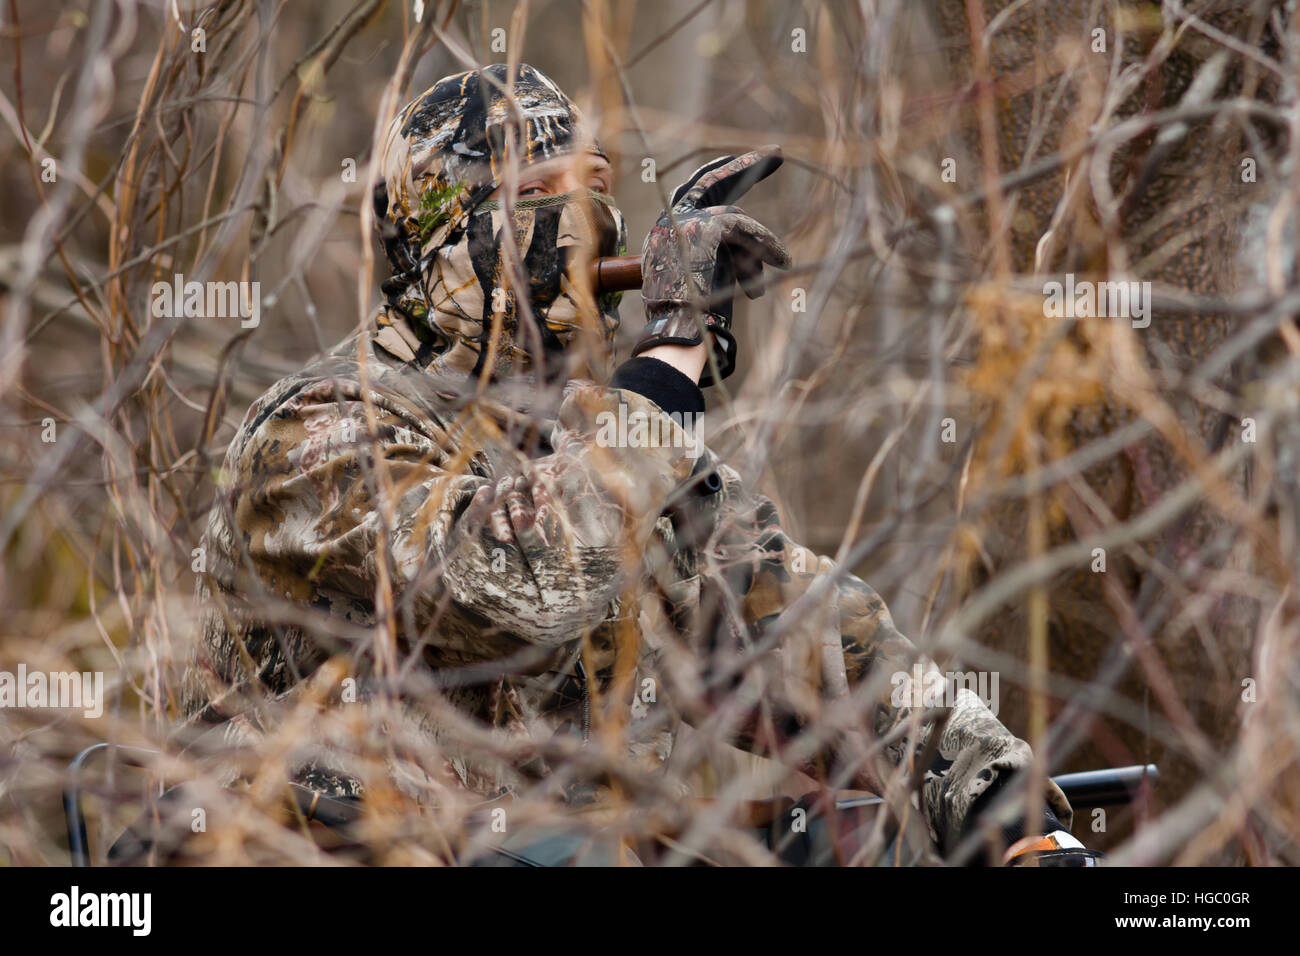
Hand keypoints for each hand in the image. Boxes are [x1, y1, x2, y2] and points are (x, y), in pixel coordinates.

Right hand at [632, 147, 791, 385]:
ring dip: (760, 244)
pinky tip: (783, 260)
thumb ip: (724, 259)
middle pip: (710, 182)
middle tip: (777, 151)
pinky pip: (744, 228)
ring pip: (734, 218)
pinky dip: (766, 244)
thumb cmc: (692, 320)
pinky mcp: (704, 228)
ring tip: (783, 262)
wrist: (677, 332)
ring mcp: (684, 222)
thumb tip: (759, 259)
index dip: (722, 177)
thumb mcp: (707, 281)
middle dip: (746, 166)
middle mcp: (669, 221)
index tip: (744, 165)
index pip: (695, 195)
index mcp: (665, 233)